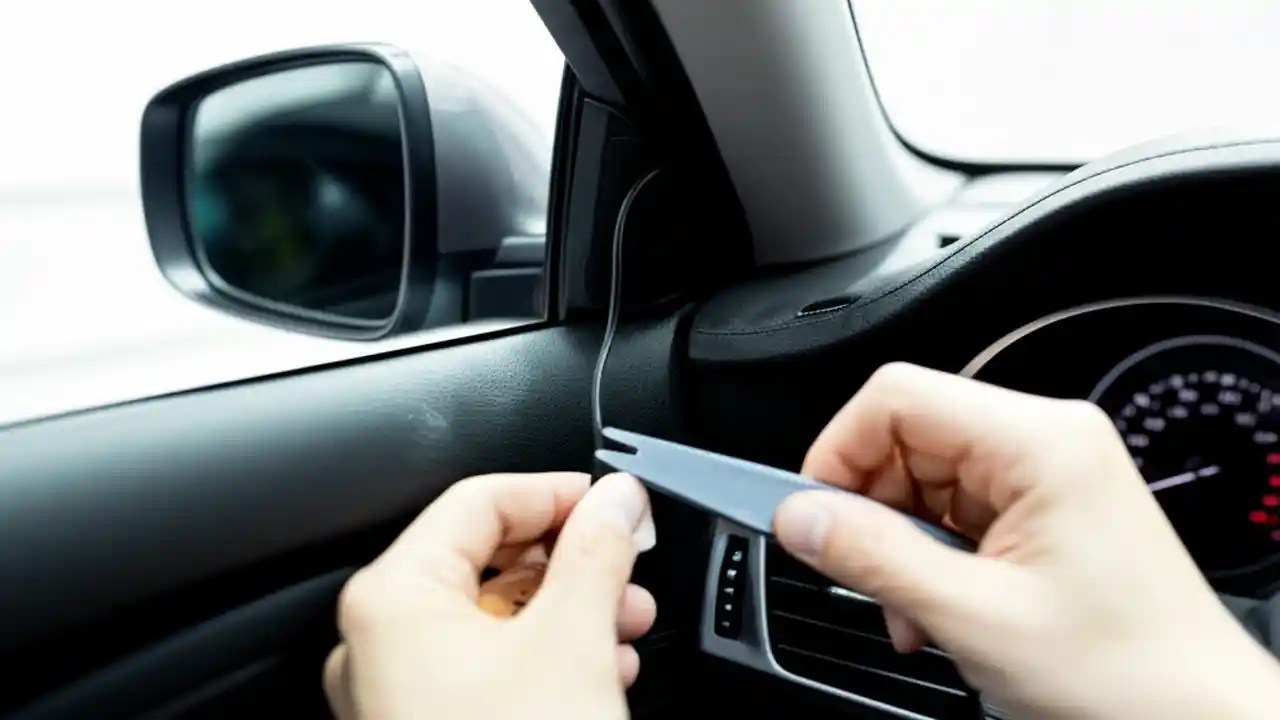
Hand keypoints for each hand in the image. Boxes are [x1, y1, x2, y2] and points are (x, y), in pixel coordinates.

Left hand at [324, 472, 656, 719]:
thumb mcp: (570, 644)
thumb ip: (595, 553)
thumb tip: (615, 501)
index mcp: (394, 601)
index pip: (478, 502)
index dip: (555, 491)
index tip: (612, 500)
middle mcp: (380, 644)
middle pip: (486, 560)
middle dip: (571, 560)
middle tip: (628, 561)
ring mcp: (398, 697)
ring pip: (492, 620)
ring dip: (568, 612)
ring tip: (627, 624)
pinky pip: (486, 672)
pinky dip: (546, 658)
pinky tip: (600, 672)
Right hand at [773, 363, 1279, 719]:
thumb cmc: (1128, 675)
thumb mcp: (974, 617)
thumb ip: (873, 558)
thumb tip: (798, 516)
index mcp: (1039, 442)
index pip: (897, 397)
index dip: (838, 451)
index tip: (812, 514)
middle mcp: (1046, 442)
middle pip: (907, 437)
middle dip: (870, 510)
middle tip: (863, 578)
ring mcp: (1047, 475)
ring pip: (923, 478)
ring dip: (898, 544)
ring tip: (911, 611)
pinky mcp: (1044, 509)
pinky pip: (955, 510)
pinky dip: (929, 557)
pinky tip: (936, 607)